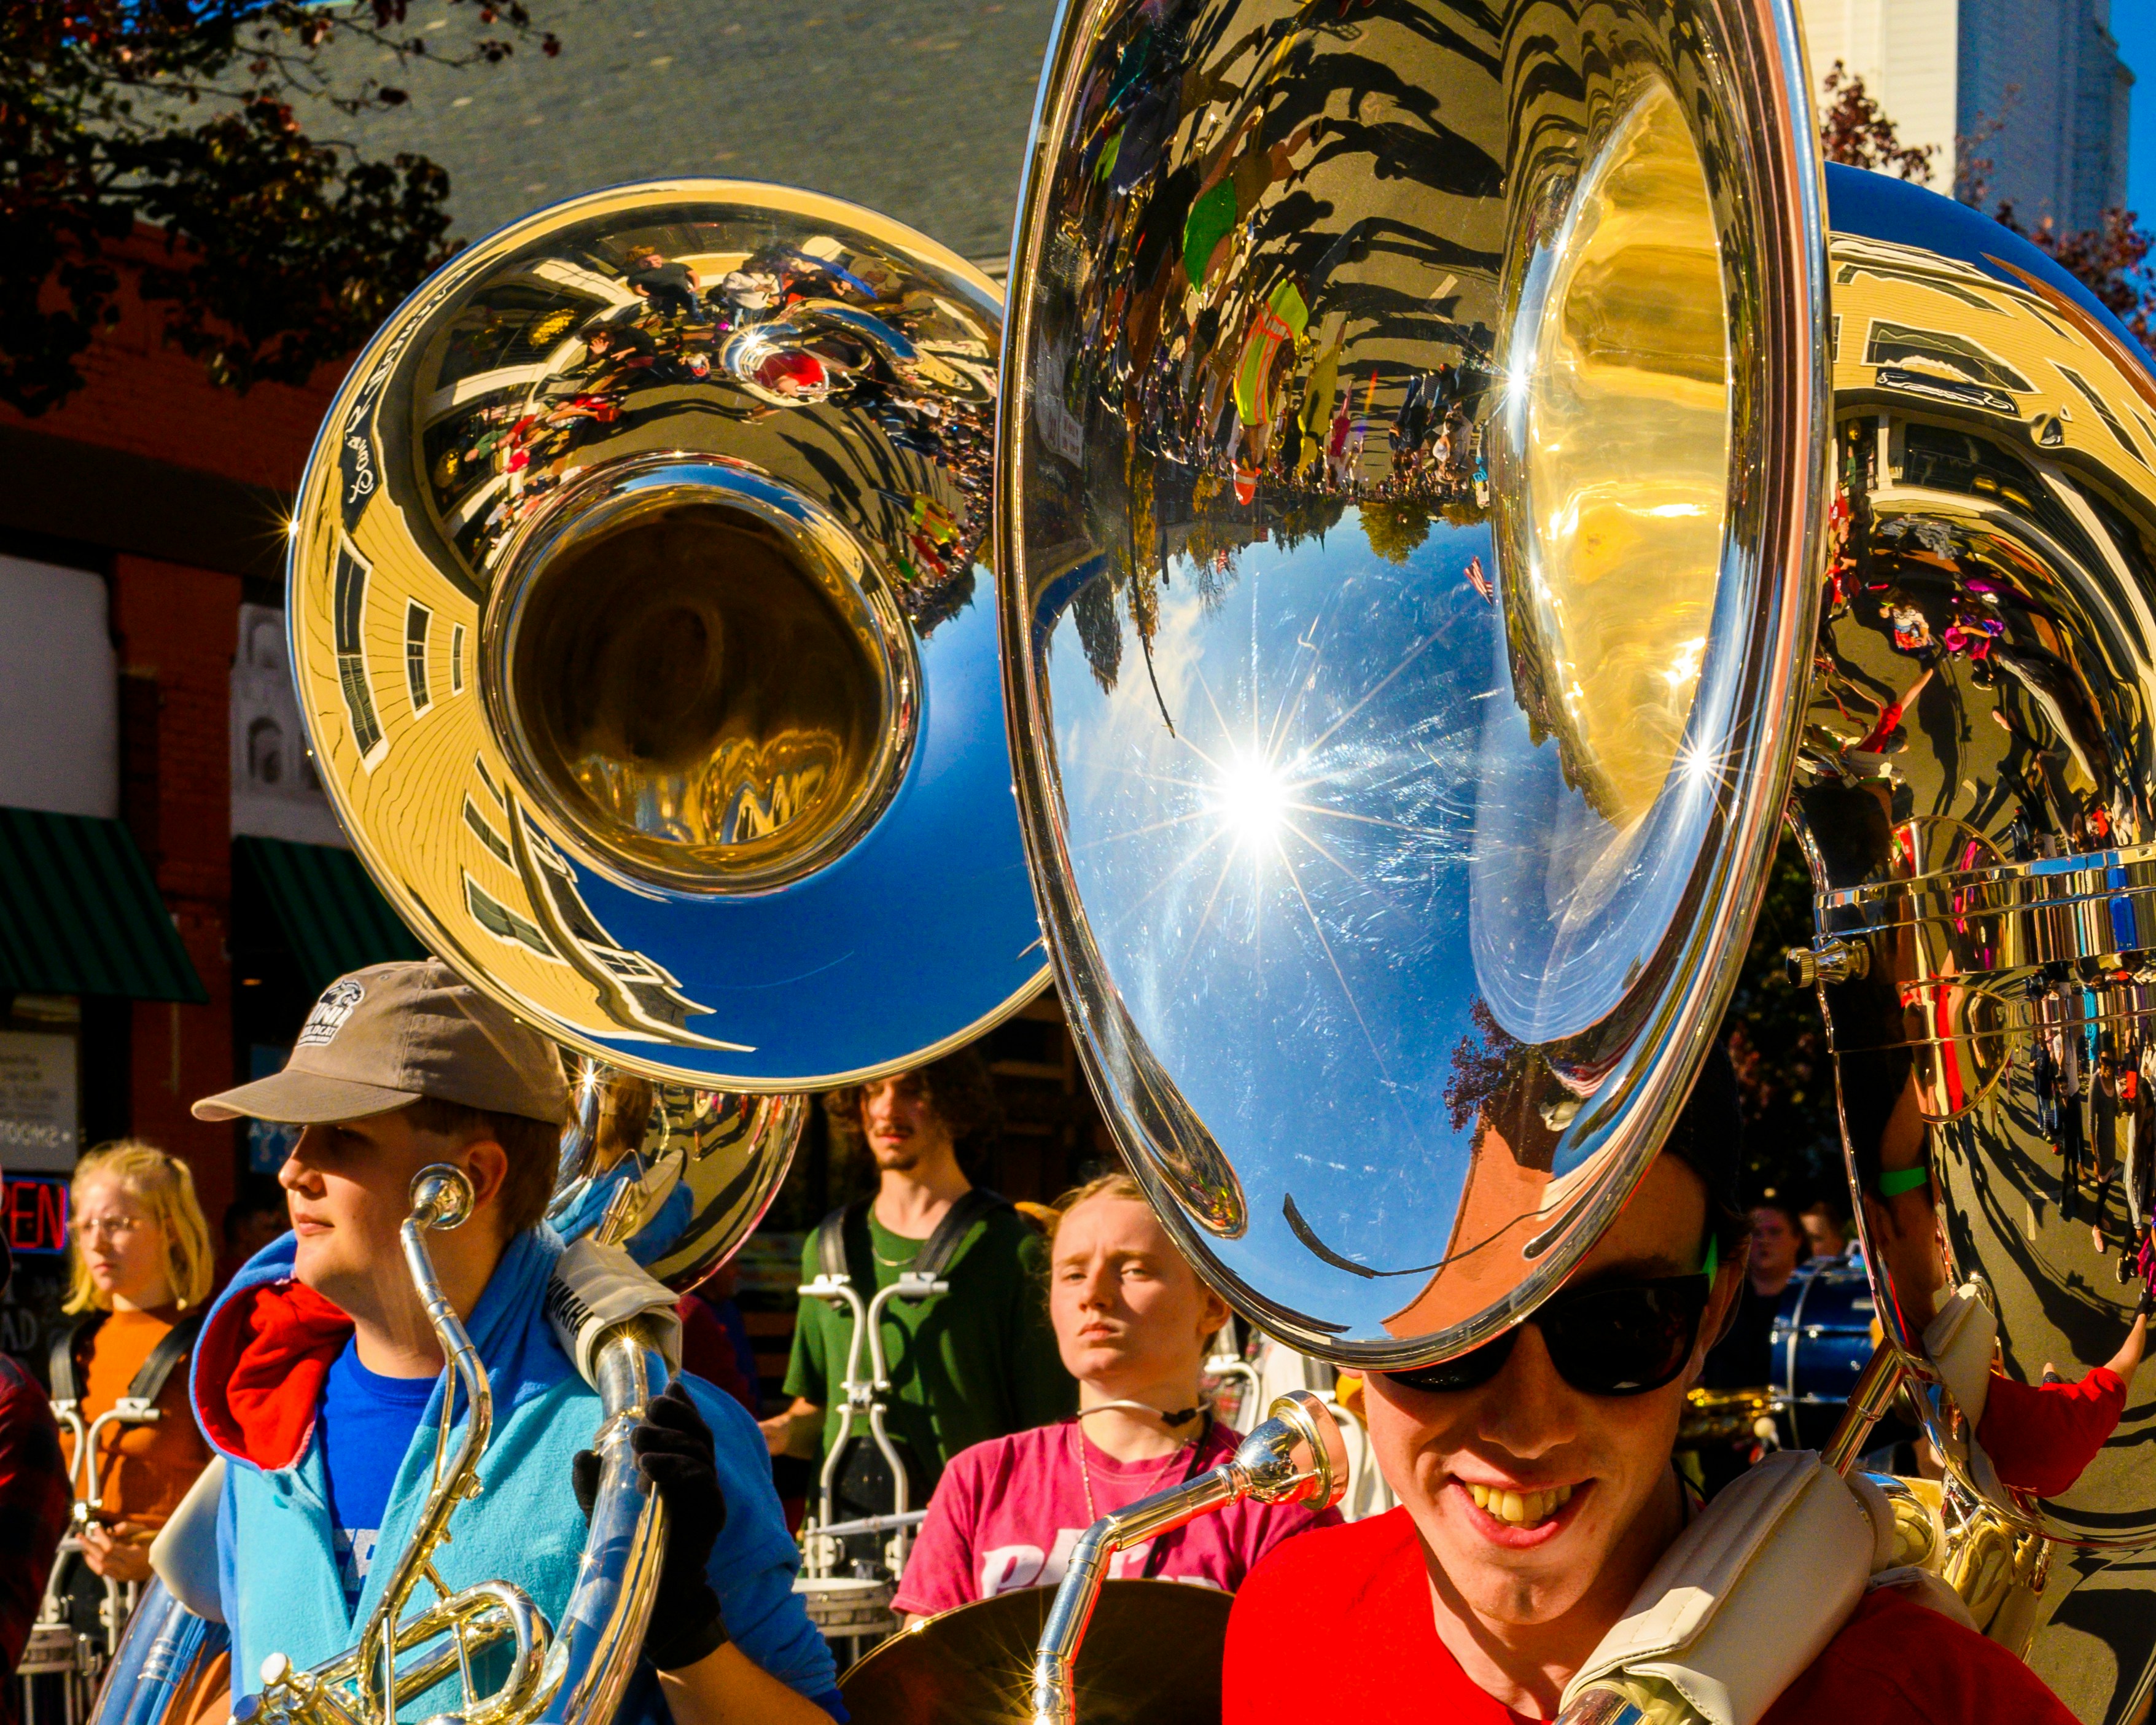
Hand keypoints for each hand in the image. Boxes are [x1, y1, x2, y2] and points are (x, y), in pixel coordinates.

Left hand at [80, 1520, 153, 1582]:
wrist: (166, 1564)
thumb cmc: (157, 1544)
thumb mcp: (145, 1532)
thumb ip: (128, 1529)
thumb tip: (110, 1530)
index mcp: (133, 1556)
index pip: (110, 1548)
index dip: (100, 1537)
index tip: (96, 1527)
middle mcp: (126, 1568)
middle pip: (101, 1558)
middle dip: (89, 1546)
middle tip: (80, 1536)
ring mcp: (123, 1575)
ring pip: (100, 1568)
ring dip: (89, 1556)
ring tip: (83, 1546)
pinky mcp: (121, 1579)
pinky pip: (103, 1572)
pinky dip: (94, 1564)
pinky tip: (91, 1556)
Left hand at [574, 1381, 728, 1671]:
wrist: (651, 1595)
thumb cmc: (630, 1548)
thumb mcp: (604, 1510)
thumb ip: (594, 1483)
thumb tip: (582, 1454)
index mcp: (681, 1466)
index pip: (689, 1425)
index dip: (682, 1404)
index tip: (664, 1390)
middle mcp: (700, 1476)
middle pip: (698, 1432)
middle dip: (673, 1418)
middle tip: (643, 1421)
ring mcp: (708, 1495)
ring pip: (700, 1452)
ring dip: (670, 1443)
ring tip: (639, 1449)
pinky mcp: (712, 1514)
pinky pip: (703, 1482)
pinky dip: (678, 1470)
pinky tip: (651, 1469)